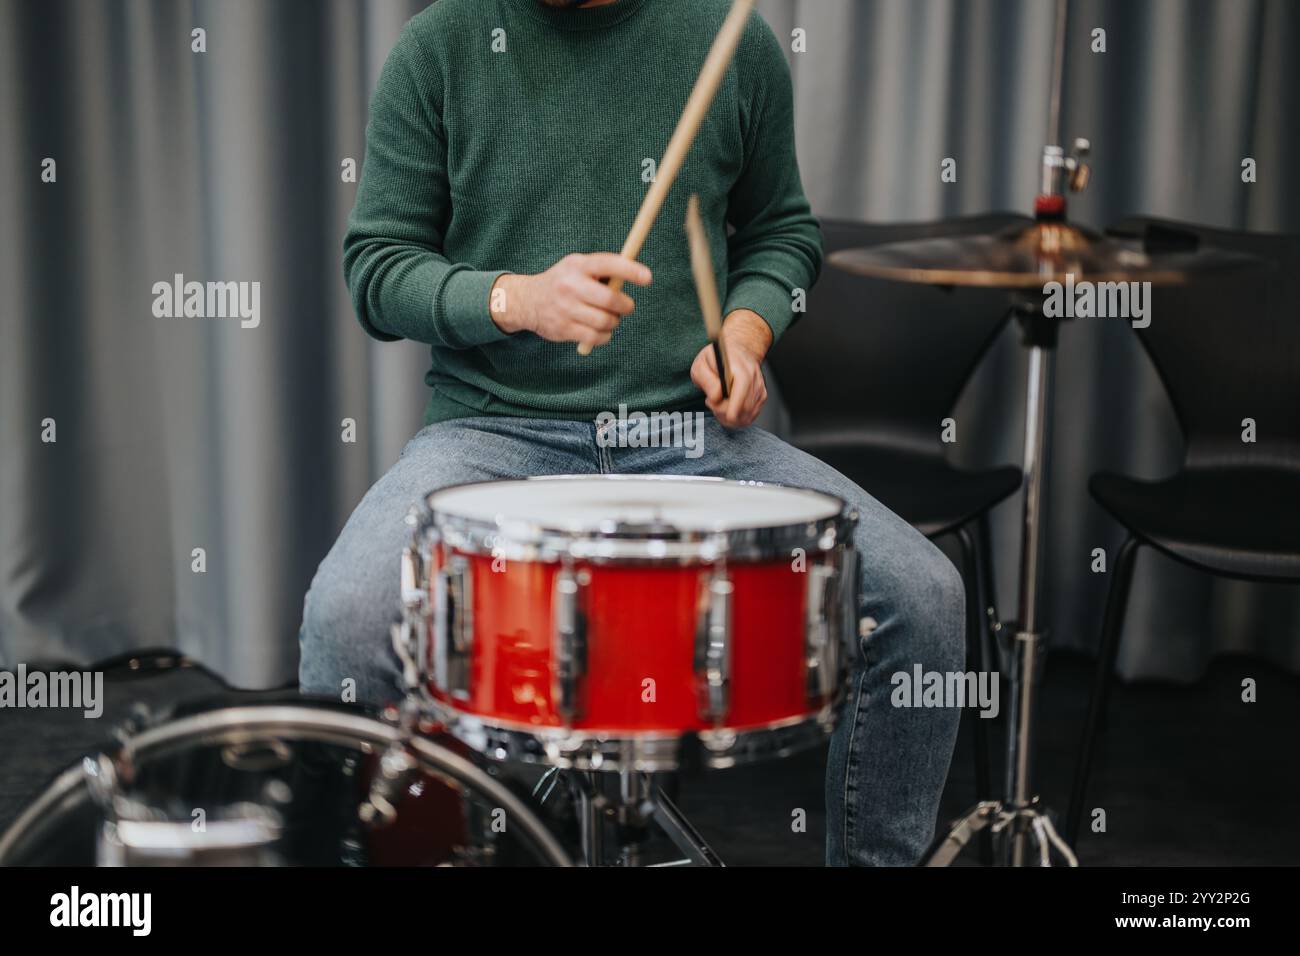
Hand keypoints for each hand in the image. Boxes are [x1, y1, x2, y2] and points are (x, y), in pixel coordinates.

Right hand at [489, 253, 651, 348]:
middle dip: (625, 305)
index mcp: (577, 265)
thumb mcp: (577, 266)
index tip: (648, 278)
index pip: (607, 264)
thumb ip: (603, 270)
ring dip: (614, 322)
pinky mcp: (564, 329)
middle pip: (610, 299)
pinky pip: (596, 337)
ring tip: (610, 318)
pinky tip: (601, 330)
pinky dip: (605, 336)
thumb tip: (637, 276)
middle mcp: (570, 286)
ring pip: (605, 321)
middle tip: (627, 307)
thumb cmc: (564, 282)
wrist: (528, 301)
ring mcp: (566, 309)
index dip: (630, 270)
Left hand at [690, 310, 772, 428]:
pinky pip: (751, 416)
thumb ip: (706, 380)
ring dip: (730, 417)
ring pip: (748, 414)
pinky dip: (738, 418)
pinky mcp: (761, 396)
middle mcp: (753, 377)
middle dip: (725, 412)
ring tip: (719, 403)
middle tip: (712, 402)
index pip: (742, 389)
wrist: (737, 350)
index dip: (733, 406)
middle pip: (744, 407)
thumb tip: (716, 397)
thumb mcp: (701, 364)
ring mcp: (759, 387)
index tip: (724, 413)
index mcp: (739, 367)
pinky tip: (729, 408)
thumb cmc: (719, 358)